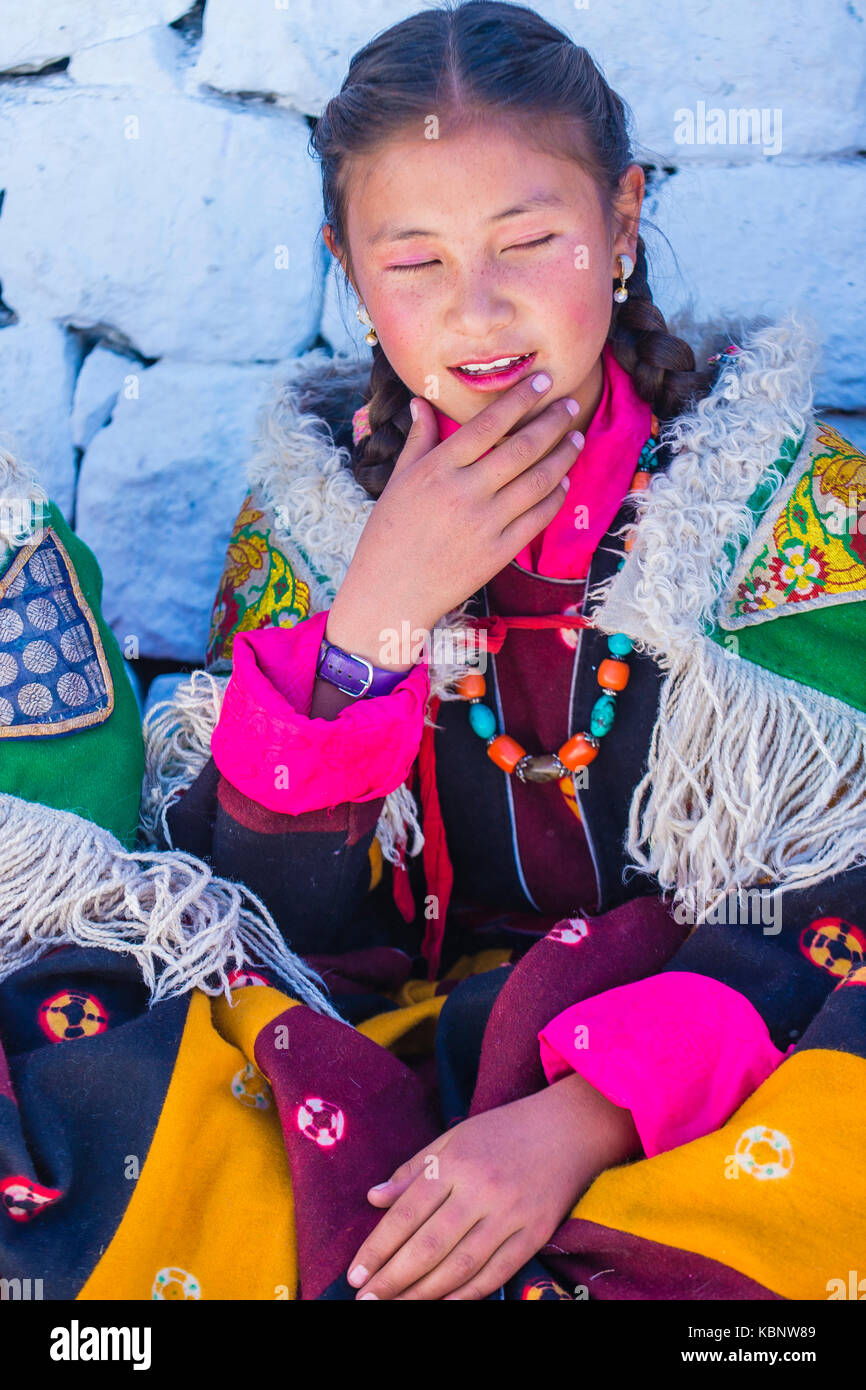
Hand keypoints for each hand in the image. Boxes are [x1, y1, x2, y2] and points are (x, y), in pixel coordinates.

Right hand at [325, 372, 582, 668]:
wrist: (391, 592)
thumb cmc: (389, 534)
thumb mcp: (398, 481)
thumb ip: (418, 439)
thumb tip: (421, 401)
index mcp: (437, 469)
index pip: (488, 424)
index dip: (520, 399)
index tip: (543, 381)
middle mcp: (464, 492)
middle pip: (521, 448)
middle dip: (553, 422)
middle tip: (571, 405)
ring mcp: (484, 524)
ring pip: (537, 481)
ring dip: (563, 456)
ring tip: (577, 438)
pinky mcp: (498, 552)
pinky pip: (537, 518)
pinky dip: (556, 497)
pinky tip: (564, 482)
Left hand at [346, 1072, 639, 1300]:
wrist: (567, 1128)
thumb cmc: (503, 1131)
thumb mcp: (454, 1137)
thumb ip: (413, 1169)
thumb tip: (374, 1198)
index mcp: (455, 1162)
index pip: (406, 1213)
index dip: (378, 1247)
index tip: (356, 1274)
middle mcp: (480, 1190)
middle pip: (428, 1245)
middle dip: (393, 1278)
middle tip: (367, 1298)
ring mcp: (509, 1215)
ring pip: (459, 1266)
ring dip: (423, 1293)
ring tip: (396, 1305)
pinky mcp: (533, 1235)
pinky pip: (495, 1273)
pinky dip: (466, 1294)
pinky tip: (442, 1303)